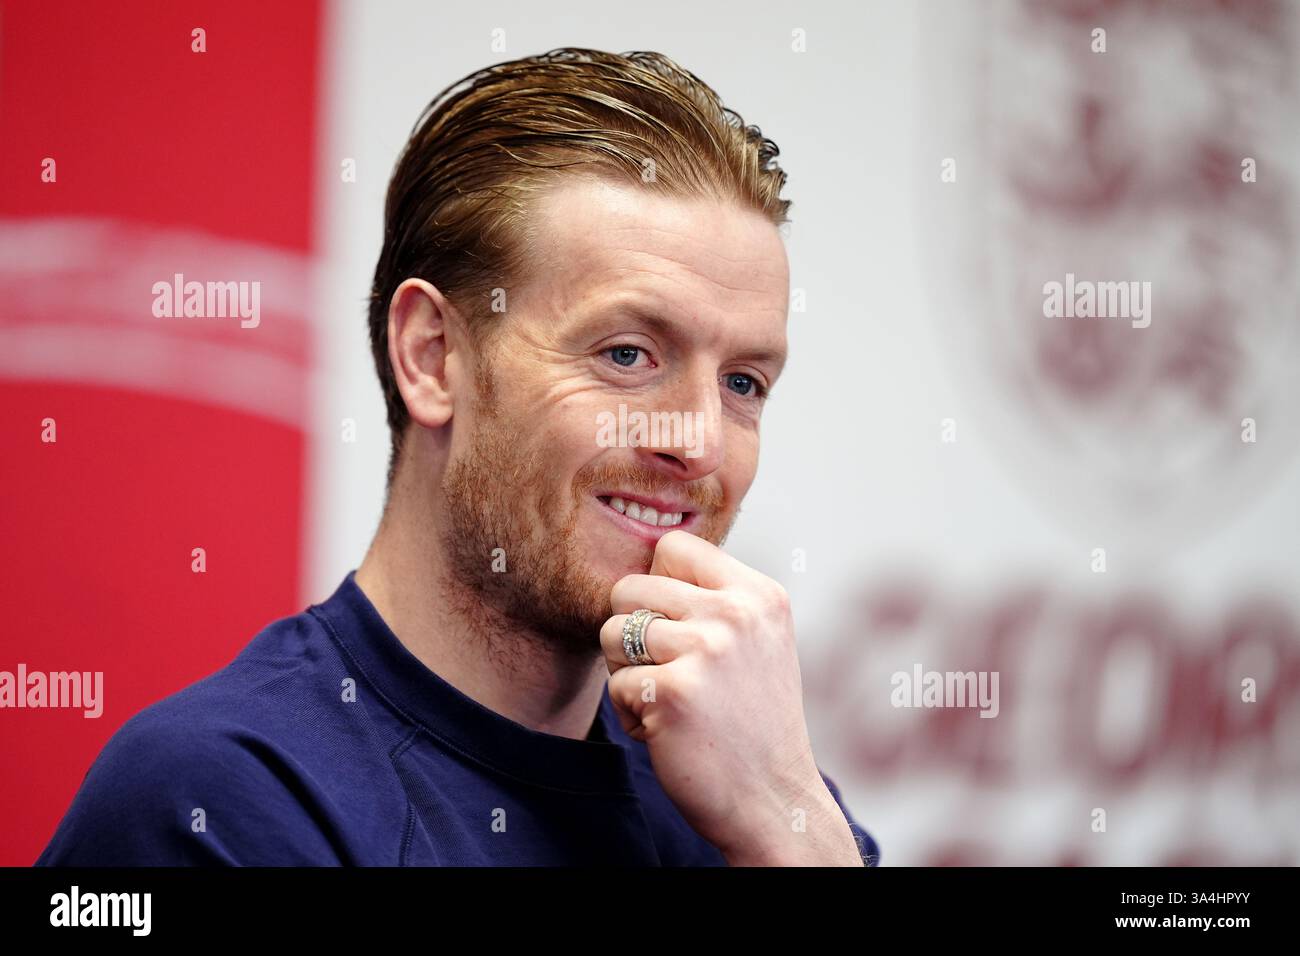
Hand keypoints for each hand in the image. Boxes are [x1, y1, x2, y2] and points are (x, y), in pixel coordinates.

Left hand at [600, 530, 861, 864]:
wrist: (774, 801)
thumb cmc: (753, 720)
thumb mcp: (758, 641)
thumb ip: (716, 598)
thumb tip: (649, 559)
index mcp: (759, 594)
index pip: (673, 546)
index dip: (658, 584)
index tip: (678, 626)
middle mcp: (736, 613)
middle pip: (629, 586)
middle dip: (632, 632)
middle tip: (668, 672)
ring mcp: (705, 650)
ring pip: (612, 632)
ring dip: (626, 672)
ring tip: (668, 699)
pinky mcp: (673, 691)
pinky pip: (614, 684)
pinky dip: (630, 714)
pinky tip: (669, 730)